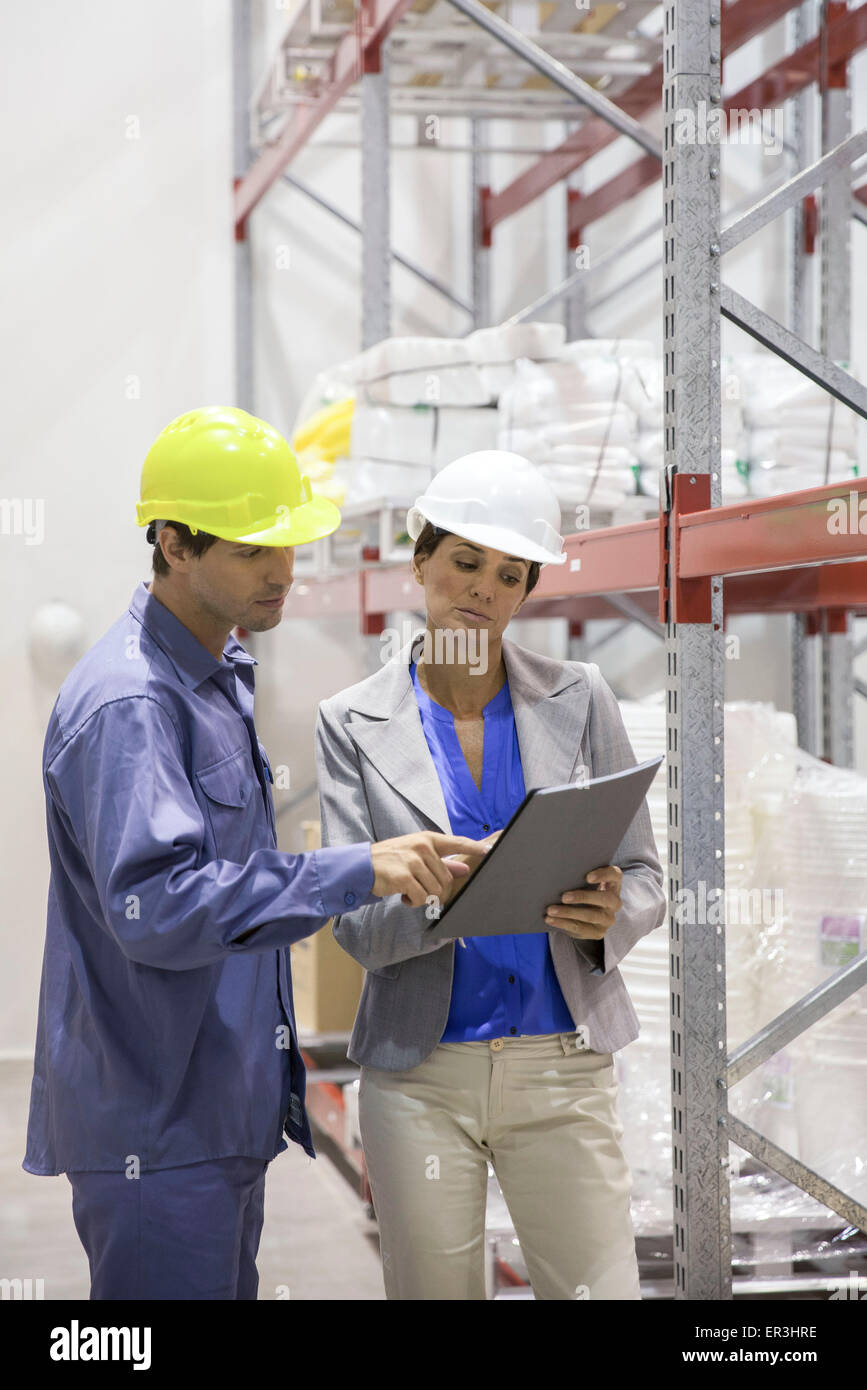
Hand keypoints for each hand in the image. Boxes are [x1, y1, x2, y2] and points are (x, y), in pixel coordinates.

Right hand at [370, 831, 491, 907]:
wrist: (362, 865)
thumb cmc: (392, 860)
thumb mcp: (416, 855)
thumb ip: (441, 862)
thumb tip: (463, 868)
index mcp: (428, 839)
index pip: (457, 842)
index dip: (475, 847)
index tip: (490, 851)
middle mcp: (422, 847)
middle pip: (446, 879)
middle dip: (435, 890)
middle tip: (418, 887)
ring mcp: (413, 861)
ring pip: (435, 891)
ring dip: (423, 897)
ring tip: (409, 889)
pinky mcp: (404, 877)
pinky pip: (421, 898)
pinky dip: (413, 902)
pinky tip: (402, 895)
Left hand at [543, 864, 622, 939]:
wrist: (586, 913)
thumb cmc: (583, 889)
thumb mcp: (584, 881)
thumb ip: (578, 875)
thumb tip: (556, 870)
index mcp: (613, 883)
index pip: (614, 875)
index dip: (603, 875)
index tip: (587, 877)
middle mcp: (615, 901)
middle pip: (604, 898)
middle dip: (583, 897)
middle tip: (563, 897)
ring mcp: (608, 918)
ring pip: (590, 916)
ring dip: (568, 913)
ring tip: (551, 910)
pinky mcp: (598, 932)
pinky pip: (581, 928)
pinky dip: (563, 923)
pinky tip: (550, 919)